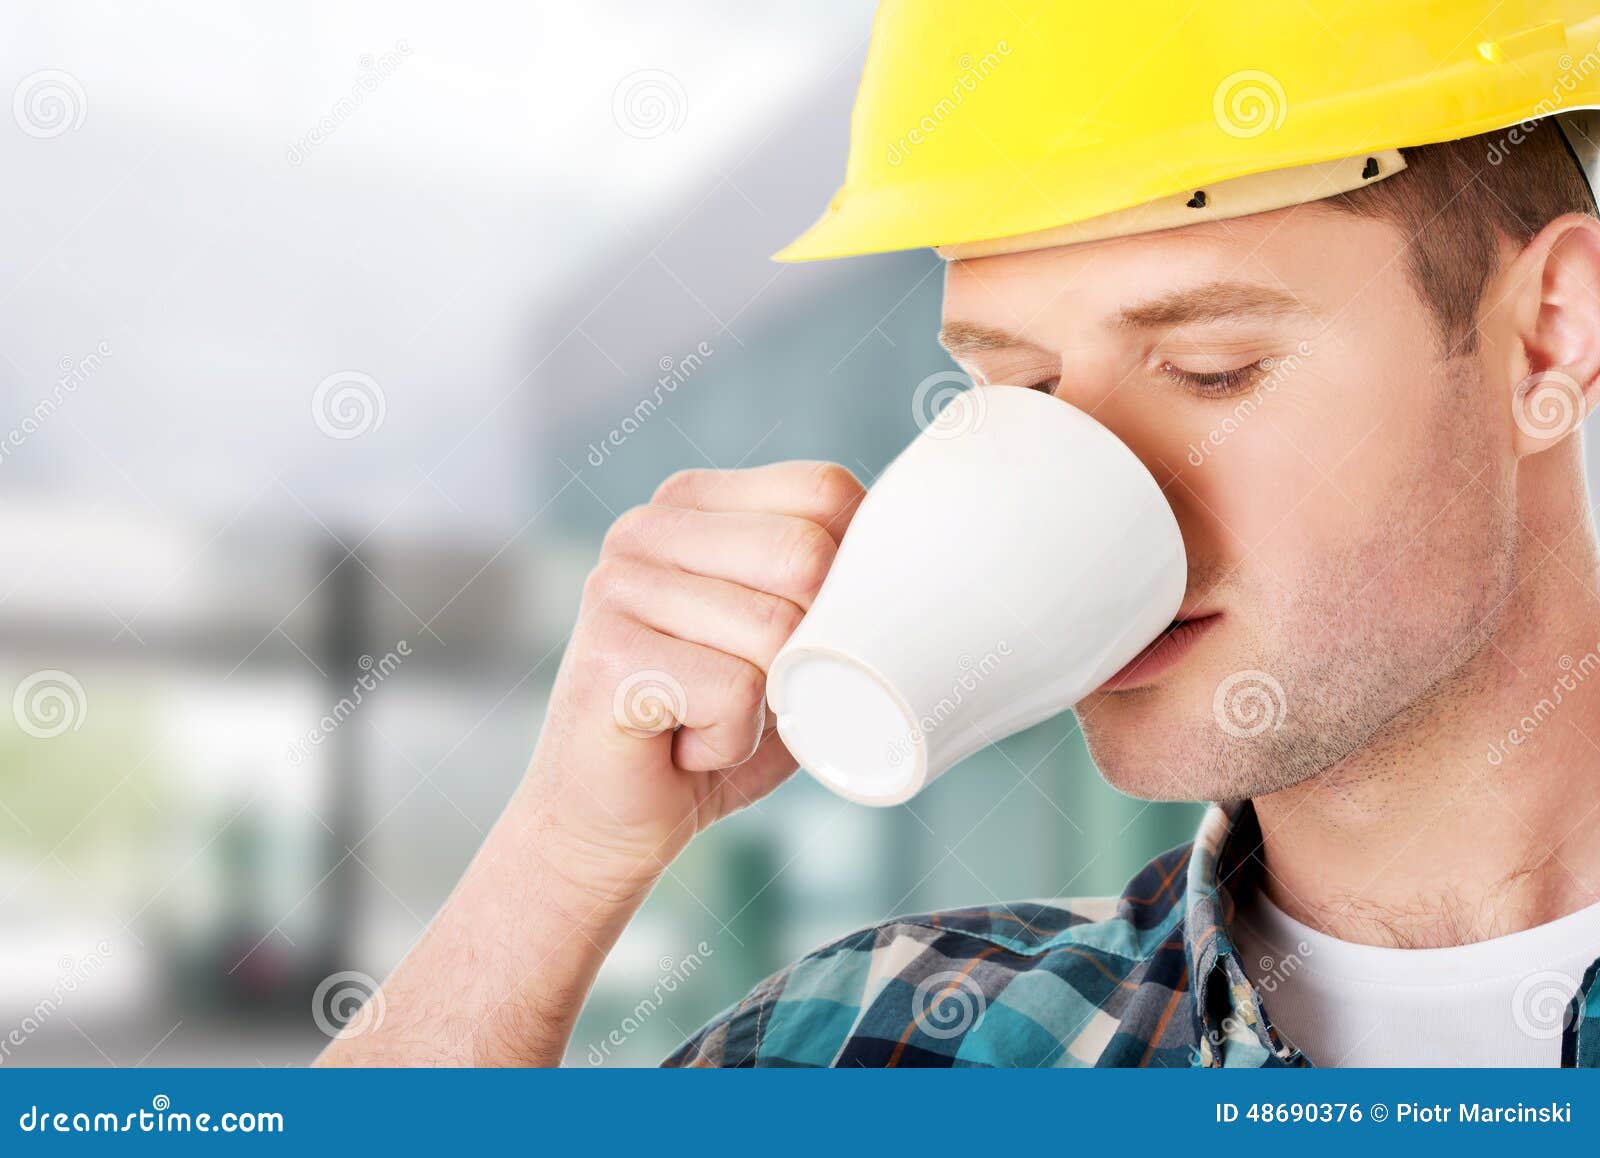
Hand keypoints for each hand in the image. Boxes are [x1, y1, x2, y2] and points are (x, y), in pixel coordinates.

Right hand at [523, 460, 865, 896]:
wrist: (610, 820)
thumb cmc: (710, 724)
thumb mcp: (784, 639)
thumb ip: (829, 583)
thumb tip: (918, 558)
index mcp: (691, 502)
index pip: (825, 491)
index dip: (852, 572)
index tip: (808, 633)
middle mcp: (645, 528)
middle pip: (807, 556)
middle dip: (811, 643)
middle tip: (757, 687)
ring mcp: (618, 587)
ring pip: (775, 633)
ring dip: (766, 706)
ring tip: (709, 716)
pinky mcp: (611, 656)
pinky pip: (737, 694)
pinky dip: (730, 742)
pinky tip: (683, 742)